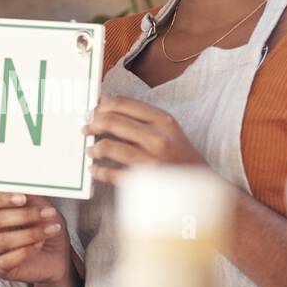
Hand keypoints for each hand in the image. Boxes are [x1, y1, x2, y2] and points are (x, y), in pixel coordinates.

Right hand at [0, 192, 71, 283]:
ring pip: (1, 241)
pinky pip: (5, 260)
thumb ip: (32, 199)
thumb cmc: (47, 229)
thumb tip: (25, 189)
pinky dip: (25, 252)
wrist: (58, 256)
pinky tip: (39, 246)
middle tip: (46, 213)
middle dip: (23, 215)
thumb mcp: (44, 209)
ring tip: (49, 231)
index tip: (23, 197)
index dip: (2, 198)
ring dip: (30, 234)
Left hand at [83, 96, 205, 183]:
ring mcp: (151, 160)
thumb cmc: (181, 156)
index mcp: (163, 120)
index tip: (92, 111)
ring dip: (94, 148)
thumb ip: (136, 115)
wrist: (202, 187)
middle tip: (85, 128)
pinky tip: (95, 170)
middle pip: (112, 122)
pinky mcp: (144, 181)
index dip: (102, 106)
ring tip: (91, 150)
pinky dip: (99, 172)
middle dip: (93, 124)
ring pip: (109, 147)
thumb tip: (103, 100)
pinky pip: (112, 174)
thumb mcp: (166, 129)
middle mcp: (157, 137)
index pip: (123, 104)